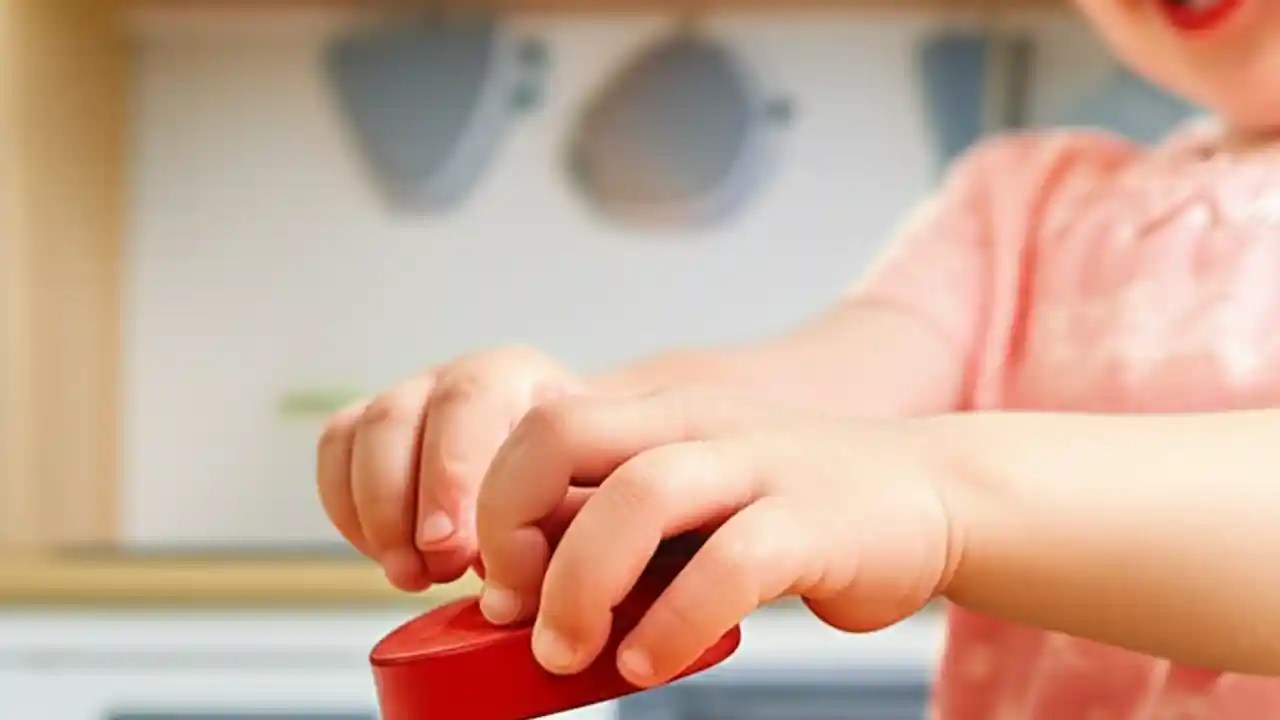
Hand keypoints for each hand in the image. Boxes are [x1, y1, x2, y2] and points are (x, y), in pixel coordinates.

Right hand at [316, 347, 583, 590]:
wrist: (574, 473)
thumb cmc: (580, 489)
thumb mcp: (587, 498)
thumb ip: (554, 524)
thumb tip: (512, 578)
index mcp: (520, 377)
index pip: (473, 398)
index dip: (453, 473)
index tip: (455, 546)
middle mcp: (458, 379)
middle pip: (402, 412)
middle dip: (403, 500)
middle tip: (432, 568)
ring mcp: (411, 397)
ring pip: (362, 431)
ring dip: (377, 515)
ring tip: (413, 575)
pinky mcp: (370, 428)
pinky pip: (335, 452)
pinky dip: (348, 511)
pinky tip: (387, 554)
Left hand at [474, 388, 962, 687]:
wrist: (929, 494)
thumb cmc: (794, 509)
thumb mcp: (695, 497)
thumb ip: (619, 524)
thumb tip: (525, 586)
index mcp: (659, 414)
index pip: (537, 425)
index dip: (490, 505)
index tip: (493, 582)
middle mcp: (697, 424)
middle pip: (561, 436)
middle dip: (508, 526)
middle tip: (513, 606)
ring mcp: (757, 465)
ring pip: (638, 496)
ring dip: (579, 584)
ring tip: (567, 650)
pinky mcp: (813, 522)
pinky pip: (728, 568)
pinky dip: (671, 624)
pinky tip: (649, 663)